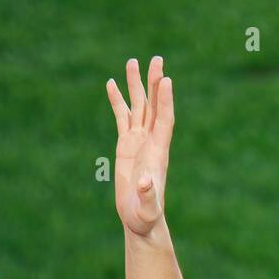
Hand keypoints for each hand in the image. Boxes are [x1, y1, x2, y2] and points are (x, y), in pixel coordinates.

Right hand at [106, 56, 174, 235]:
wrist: (139, 219)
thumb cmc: (145, 216)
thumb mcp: (147, 208)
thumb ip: (148, 196)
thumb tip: (146, 182)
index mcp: (158, 153)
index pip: (164, 121)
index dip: (165, 101)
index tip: (166, 80)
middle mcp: (151, 142)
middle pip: (154, 106)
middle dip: (155, 83)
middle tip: (157, 58)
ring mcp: (138, 142)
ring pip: (138, 107)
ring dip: (136, 85)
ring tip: (133, 61)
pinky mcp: (126, 145)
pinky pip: (122, 117)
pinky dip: (118, 101)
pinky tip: (112, 83)